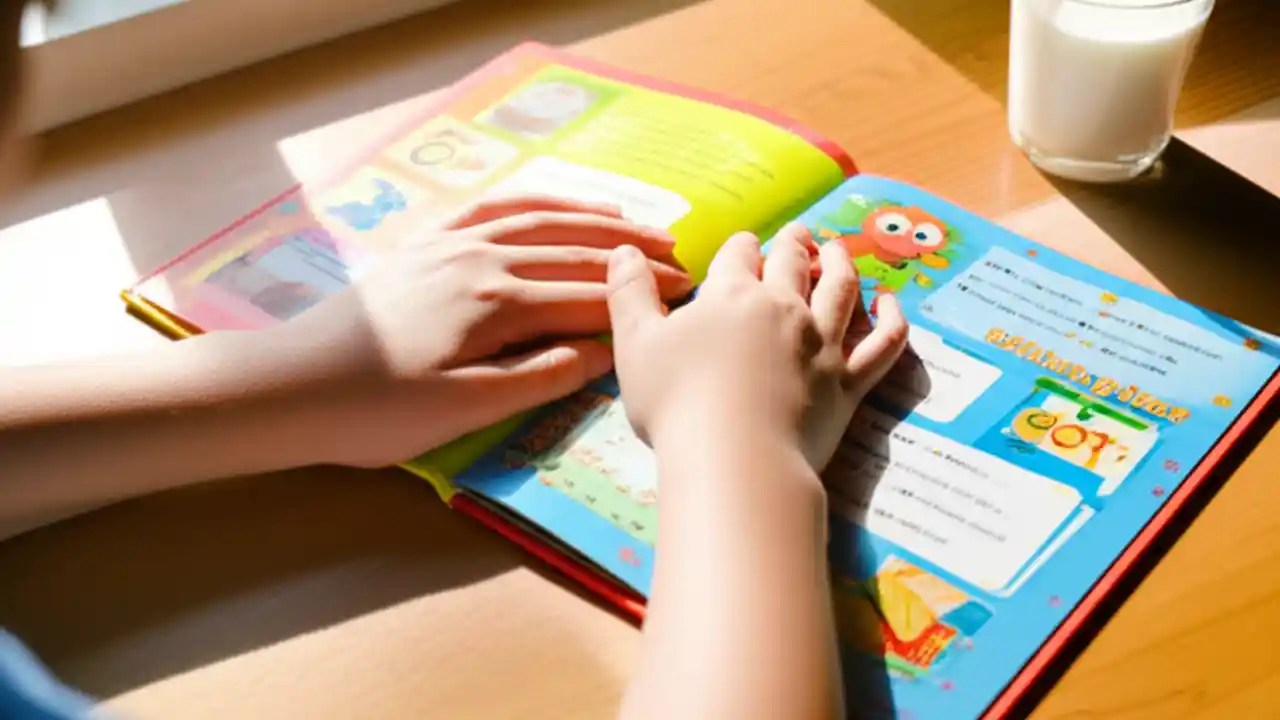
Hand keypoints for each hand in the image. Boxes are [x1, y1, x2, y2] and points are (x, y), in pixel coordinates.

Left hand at [282, 195, 691, 467]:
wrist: (292, 384)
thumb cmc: (377, 413)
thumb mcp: (465, 411)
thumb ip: (540, 377)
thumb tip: (606, 352)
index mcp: (498, 305)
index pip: (588, 300)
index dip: (638, 302)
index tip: (686, 301)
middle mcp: (482, 259)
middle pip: (574, 253)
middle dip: (632, 260)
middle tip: (684, 266)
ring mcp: (452, 243)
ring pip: (541, 221)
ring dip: (596, 222)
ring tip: (641, 227)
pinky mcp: (426, 242)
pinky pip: (494, 207)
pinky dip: (537, 202)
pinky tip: (560, 204)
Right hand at [606, 222, 906, 471]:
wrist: (734, 458)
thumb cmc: (676, 403)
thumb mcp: (636, 346)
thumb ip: (629, 294)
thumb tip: (623, 251)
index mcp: (731, 295)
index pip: (738, 255)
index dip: (741, 247)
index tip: (744, 244)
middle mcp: (782, 308)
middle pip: (792, 263)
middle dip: (794, 244)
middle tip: (799, 234)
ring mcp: (821, 344)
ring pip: (841, 289)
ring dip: (842, 263)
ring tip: (841, 251)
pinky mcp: (847, 383)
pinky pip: (882, 344)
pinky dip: (892, 319)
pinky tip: (891, 303)